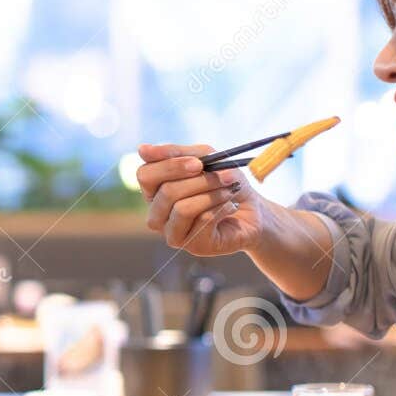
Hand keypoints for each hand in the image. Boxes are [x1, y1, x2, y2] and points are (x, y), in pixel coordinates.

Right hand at [136, 143, 266, 256]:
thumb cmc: (225, 183)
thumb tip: (141, 150)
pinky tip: (231, 207)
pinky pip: (202, 221)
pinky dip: (222, 208)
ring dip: (212, 195)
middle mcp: (157, 214)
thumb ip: (175, 154)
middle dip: (201, 181)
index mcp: (155, 191)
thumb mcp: (204, 159)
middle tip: (225, 176)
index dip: (171, 166)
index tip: (198, 163)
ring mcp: (172, 233)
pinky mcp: (193, 246)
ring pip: (182, 208)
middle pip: (166, 192)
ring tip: (230, 191)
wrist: (253, 211)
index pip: (145, 175)